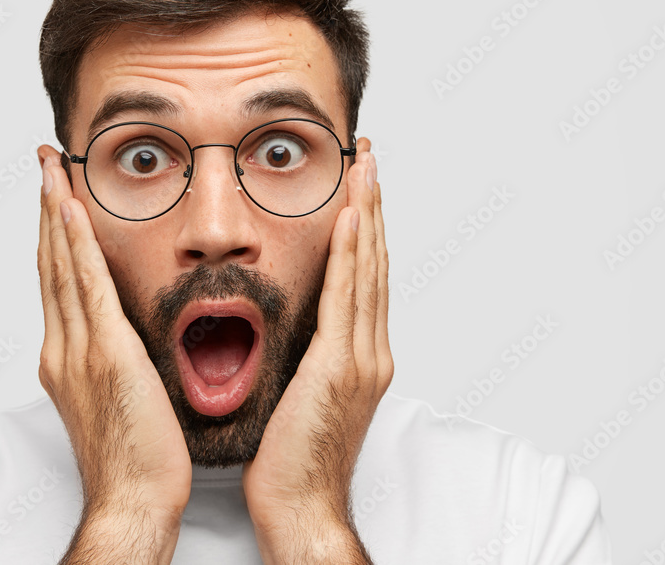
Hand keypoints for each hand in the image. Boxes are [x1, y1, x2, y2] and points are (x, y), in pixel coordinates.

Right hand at [36, 145, 190, 562]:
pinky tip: (73, 210)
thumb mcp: (119, 398)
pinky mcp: (104, 354)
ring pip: (61, 265)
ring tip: (52, 169)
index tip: (57, 198)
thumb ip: (115, 360)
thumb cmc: (135, 459)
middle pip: (49, 263)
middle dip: (47, 210)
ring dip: (57, 212)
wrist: (133, 501)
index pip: (56, 282)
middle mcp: (62, 347)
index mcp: (66, 358)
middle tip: (45, 165)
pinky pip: (86, 287)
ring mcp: (78, 349)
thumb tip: (126, 338)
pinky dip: (75, 245)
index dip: (54, 236)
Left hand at [241, 141, 390, 563]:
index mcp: (359, 356)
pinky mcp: (341, 367)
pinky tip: (350, 217)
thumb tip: (290, 329)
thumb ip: (306, 355)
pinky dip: (351, 253)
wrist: (301, 506)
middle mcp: (370, 350)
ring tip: (364, 167)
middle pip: (373, 261)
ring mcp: (361, 358)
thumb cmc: (292, 459)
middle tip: (368, 157)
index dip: (364, 228)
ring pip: (366, 269)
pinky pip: (347, 297)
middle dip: (372, 205)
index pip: (364, 276)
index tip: (358, 187)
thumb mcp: (300, 393)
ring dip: (366, 213)